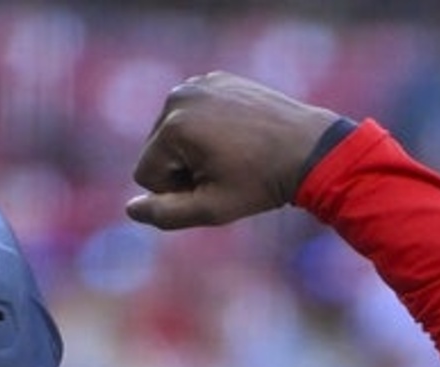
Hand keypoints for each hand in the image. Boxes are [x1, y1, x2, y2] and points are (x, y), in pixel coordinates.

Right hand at [125, 72, 344, 230]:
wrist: (309, 149)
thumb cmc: (261, 183)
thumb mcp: (212, 209)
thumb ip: (166, 214)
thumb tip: (130, 208)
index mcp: (173, 126)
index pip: (145, 174)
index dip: (176, 191)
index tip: (213, 186)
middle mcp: (179, 97)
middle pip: (156, 149)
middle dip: (182, 167)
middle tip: (226, 171)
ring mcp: (198, 83)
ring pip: (173, 131)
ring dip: (193, 149)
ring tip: (232, 154)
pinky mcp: (216, 79)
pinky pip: (195, 113)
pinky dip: (209, 128)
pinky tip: (237, 136)